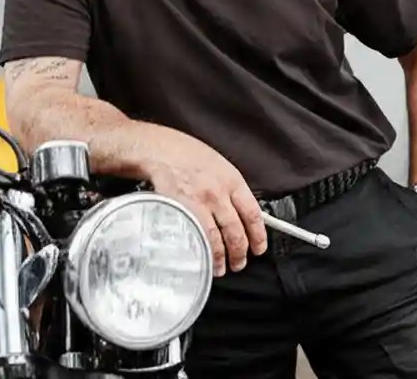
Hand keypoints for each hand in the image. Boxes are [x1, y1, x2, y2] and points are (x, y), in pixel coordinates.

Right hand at [141, 130, 267, 276]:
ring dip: (220, 259)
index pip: (253, 215)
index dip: (258, 236)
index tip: (259, 248)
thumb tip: (242, 211)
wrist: (157, 148)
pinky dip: (199, 252)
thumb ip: (231, 187)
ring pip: (216, 240)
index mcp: (232, 180)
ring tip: (221, 267)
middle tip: (239, 263)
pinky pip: (194, 238)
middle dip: (240, 254)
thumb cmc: (186, 153)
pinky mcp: (179, 211)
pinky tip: (201, 259)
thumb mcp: (218, 164)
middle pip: (236, 232)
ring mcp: (198, 203)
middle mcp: (218, 193)